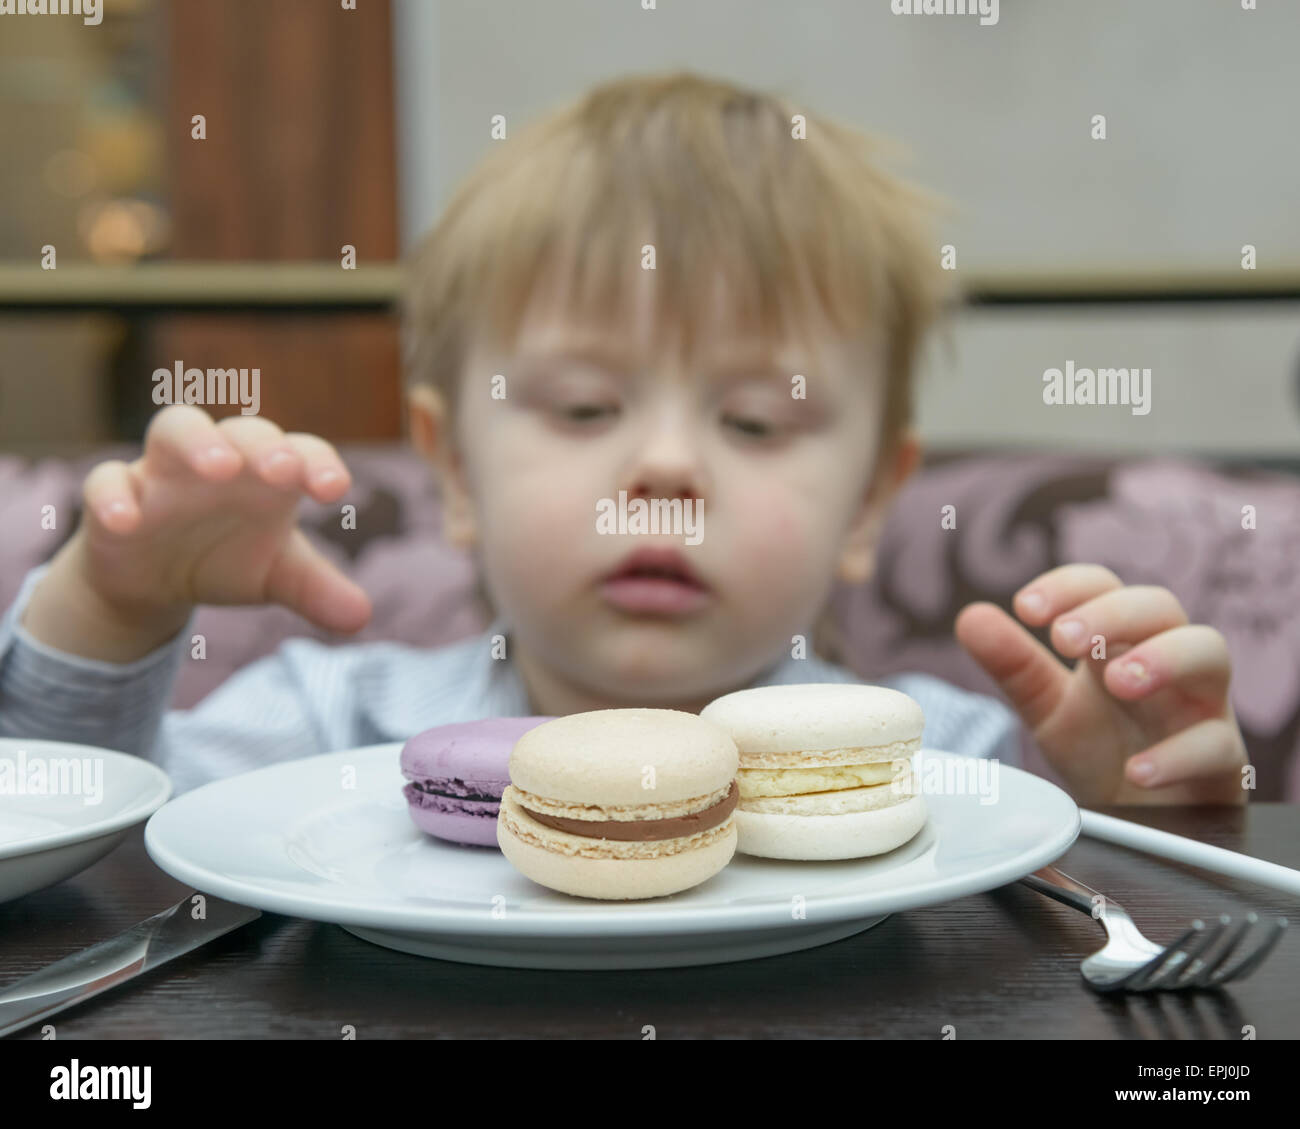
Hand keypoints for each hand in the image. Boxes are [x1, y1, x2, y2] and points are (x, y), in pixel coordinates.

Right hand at [24, 405, 370, 660]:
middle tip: (282, 469)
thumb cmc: (227, 558)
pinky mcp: (116, 494)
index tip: (335, 490)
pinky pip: (109, 480)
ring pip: (176, 428)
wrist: (154, 580)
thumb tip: (361, 617)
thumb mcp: (277, 577)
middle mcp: (221, 461)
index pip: (302, 452)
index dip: (319, 464)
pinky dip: (115, 497)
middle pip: (243, 432)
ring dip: (198, 443)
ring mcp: (166, 471)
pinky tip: (129, 521)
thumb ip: (317, 590)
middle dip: (264, 446)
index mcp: (269, 474)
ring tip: (219, 466)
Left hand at [954, 564, 1246, 805]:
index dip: (1069, 587)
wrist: (1137, 823)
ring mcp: (1200, 705)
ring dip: (1163, 658)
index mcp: (1119, 641)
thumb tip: (970, 617)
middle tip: (1064, 639)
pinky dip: (1178, 754)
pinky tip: (1137, 770)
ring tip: (1117, 682)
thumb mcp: (1047, 707)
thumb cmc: (1101, 751)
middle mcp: (1166, 660)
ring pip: (1209, 652)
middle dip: (1112, 614)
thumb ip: (1013, 666)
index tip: (1025, 607)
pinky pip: (1217, 745)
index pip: (1103, 587)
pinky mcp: (1223, 760)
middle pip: (1160, 606)